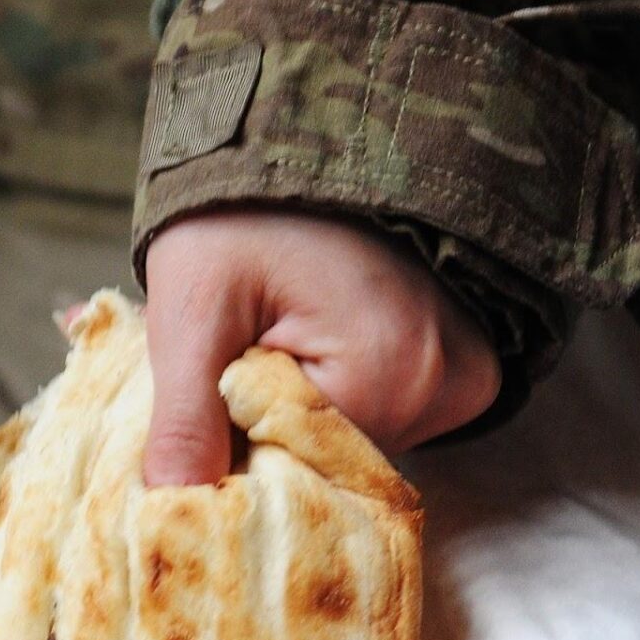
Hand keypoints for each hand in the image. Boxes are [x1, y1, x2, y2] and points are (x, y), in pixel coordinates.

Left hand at [141, 210, 501, 485]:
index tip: (191, 416)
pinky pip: (386, 411)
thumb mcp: (194, 307)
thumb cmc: (244, 210)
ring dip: (296, 407)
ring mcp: (464, 377)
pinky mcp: (465, 367)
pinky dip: (335, 389)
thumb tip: (174, 511)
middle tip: (217, 366)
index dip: (233, 455)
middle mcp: (443, 388)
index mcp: (388, 379)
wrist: (308, 129)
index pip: (293, 472)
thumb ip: (184, 417)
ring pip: (353, 437)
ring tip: (261, 342)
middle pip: (329, 458)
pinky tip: (305, 340)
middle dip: (261, 430)